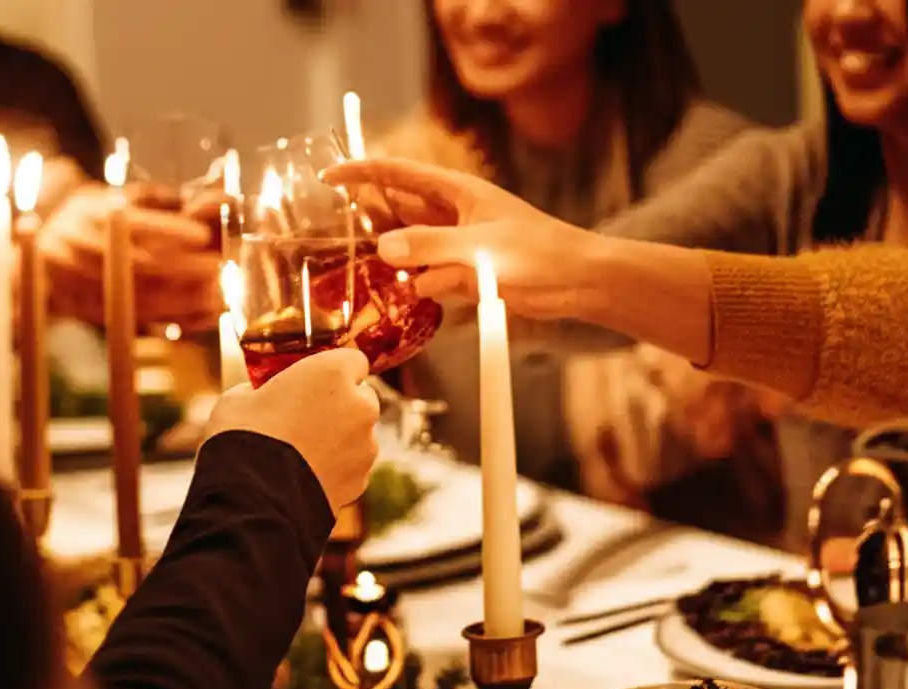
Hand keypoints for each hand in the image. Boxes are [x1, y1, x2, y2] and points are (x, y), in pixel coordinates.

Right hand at [38, 184, 221, 328]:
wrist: (44, 252)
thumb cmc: (101, 218)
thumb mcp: (128, 198)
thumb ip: (174, 201)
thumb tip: (224, 201)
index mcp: (91, 213)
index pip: (133, 223)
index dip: (169, 230)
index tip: (203, 234)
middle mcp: (80, 248)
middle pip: (137, 264)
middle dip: (183, 269)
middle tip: (219, 269)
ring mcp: (80, 284)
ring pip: (136, 297)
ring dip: (182, 301)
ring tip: (218, 296)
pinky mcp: (87, 312)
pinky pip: (135, 320)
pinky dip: (171, 319)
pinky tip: (202, 315)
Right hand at [204, 349, 379, 509]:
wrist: (252, 500)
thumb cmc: (242, 437)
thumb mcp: (239, 397)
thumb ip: (262, 389)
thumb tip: (258, 394)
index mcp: (333, 373)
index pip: (352, 359)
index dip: (332, 369)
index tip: (313, 380)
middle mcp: (359, 405)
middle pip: (361, 397)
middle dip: (340, 403)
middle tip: (305, 415)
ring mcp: (365, 446)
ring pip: (358, 434)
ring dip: (340, 437)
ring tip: (302, 452)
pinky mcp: (361, 481)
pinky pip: (352, 465)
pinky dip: (337, 467)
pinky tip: (307, 475)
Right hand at [321, 158, 595, 318]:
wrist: (580, 282)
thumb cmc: (540, 253)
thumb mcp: (480, 248)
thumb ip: (430, 247)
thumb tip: (383, 247)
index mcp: (457, 191)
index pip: (397, 174)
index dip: (360, 172)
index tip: (327, 178)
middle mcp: (452, 214)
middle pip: (397, 211)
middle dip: (372, 223)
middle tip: (337, 237)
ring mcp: (457, 244)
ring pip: (409, 250)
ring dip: (396, 263)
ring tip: (373, 275)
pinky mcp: (465, 273)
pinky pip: (428, 278)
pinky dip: (421, 287)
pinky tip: (421, 296)